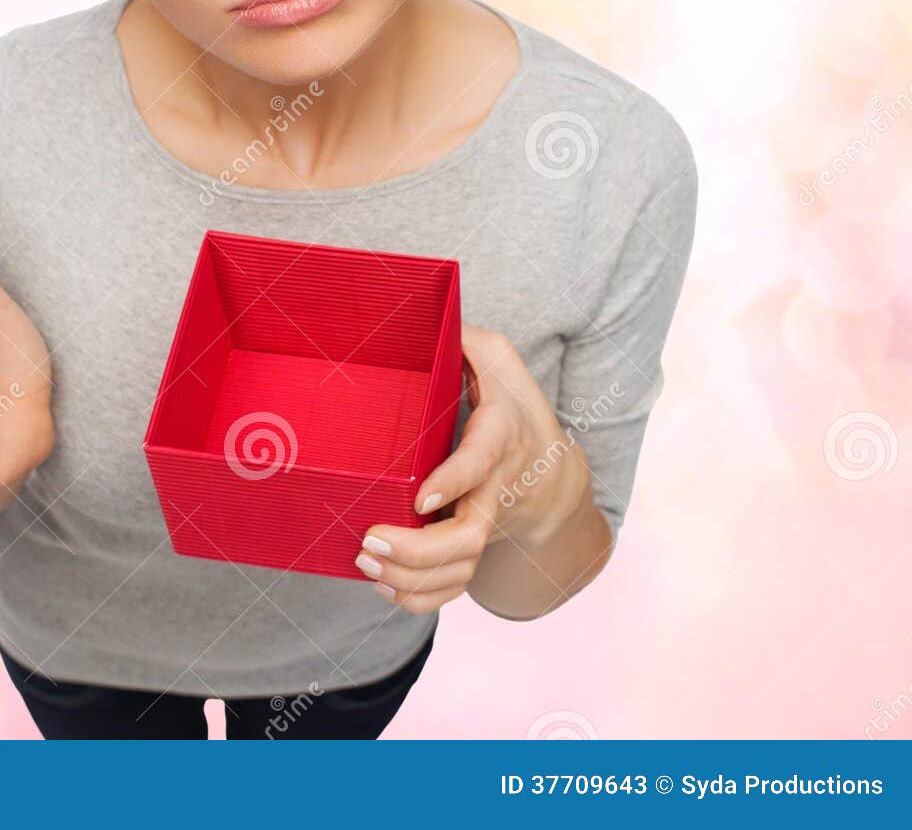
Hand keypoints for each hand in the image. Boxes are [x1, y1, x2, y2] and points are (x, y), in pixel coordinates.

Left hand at [353, 322, 587, 611]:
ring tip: (365, 560)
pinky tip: (384, 585)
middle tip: (369, 538)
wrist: (551, 473)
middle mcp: (495, 490)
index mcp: (500, 438)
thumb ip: (467, 338)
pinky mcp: (473, 550)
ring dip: (411, 577)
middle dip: (419, 549)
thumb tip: (432, 318)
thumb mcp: (498, 359)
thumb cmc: (513, 406)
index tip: (420, 496)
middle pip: (469, 535)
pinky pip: (453, 588)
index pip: (483, 461)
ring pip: (459, 569)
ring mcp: (486, 525)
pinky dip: (420, 597)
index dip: (455, 480)